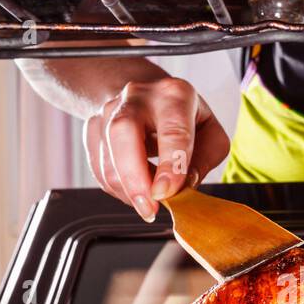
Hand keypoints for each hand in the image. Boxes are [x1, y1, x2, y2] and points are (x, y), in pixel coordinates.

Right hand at [84, 77, 230, 220]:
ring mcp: (109, 109)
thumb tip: (182, 187)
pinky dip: (116, 187)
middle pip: (123, 132)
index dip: (168, 166)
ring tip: (149, 202)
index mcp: (174, 95)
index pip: (172, 131)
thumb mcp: (211, 133)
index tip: (165, 194)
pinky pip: (98, 166)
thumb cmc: (185, 118)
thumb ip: (206, 159)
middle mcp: (137, 96)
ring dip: (127, 189)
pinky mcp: (92, 127)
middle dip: (134, 178)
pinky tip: (135, 189)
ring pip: (107, 156)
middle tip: (149, 209)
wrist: (149, 95)